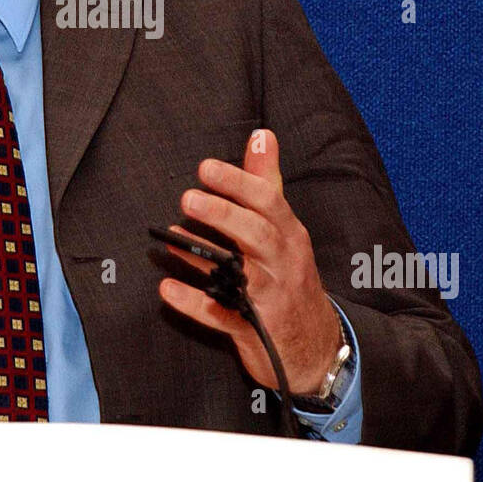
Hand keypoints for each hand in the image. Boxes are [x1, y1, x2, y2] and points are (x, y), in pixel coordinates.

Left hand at [158, 128, 342, 395]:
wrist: (314, 345)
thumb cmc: (291, 274)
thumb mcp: (285, 228)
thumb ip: (266, 181)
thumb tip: (261, 135)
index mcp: (289, 234)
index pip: (269, 202)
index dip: (238, 183)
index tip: (205, 167)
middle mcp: (283, 263)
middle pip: (257, 234)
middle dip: (223, 214)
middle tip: (187, 198)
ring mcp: (270, 298)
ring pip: (242, 275)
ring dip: (205, 256)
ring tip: (171, 237)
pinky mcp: (253, 329)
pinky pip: (222, 316)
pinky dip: (194, 303)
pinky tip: (168, 287)